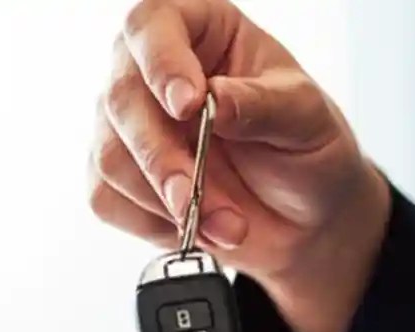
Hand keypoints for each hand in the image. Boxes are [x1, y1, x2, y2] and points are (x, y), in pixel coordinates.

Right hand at [89, 0, 391, 331]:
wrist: (305, 221)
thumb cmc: (307, 152)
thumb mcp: (306, 119)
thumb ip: (263, 105)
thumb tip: (215, 98)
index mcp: (203, 32)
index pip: (153, 22)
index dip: (160, 60)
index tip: (188, 105)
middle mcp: (155, 71)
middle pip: (121, 97)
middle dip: (160, 157)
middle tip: (195, 194)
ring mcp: (133, 124)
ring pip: (110, 155)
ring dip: (164, 201)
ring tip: (223, 224)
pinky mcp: (122, 176)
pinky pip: (107, 197)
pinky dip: (151, 223)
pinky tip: (194, 226)